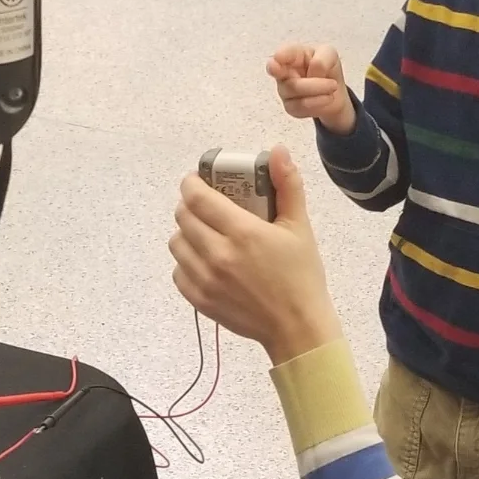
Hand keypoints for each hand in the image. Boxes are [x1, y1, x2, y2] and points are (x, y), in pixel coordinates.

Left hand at [169, 146, 341, 363]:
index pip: (198, 198)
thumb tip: (277, 151)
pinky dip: (186, 262)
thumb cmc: (301, 275)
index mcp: (242, 232)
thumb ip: (287, 185)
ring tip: (204, 234)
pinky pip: (178, 272)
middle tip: (204, 206)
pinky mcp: (200, 300)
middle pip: (183, 217)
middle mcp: (217, 254)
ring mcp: (205, 280)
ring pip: (176, 244)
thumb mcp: (300, 227)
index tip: (196, 180)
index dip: (191, 184)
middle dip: (190, 206)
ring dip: (186, 233)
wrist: (297, 327)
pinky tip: (204, 261)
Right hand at [267, 44, 354, 136]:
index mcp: (293, 55)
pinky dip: (318, 103)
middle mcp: (284, 72)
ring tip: (332, 88)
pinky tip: (326, 98)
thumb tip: (313, 68)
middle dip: (313, 84)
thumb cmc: (327, 69)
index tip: (279, 57)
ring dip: (319, 92)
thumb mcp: (330, 55)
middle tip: (333, 84)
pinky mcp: (290, 107)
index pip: (282, 55)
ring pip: (296, 92)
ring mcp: (284, 90)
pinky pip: (301, 107)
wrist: (334, 92)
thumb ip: (323, 58)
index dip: (280, 56)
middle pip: (289, 80)